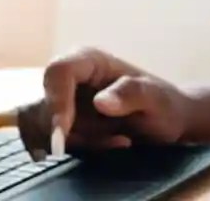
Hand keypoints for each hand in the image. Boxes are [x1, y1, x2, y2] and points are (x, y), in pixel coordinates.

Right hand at [0, 48, 193, 160]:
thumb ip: (132, 94)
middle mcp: (71, 78)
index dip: (55, 101)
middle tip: (112, 141)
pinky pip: (50, 141)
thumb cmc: (164, 105)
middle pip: (44, 105)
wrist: (167, 124)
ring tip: (115, 143)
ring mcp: (64, 101)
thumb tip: (100, 102)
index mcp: (90, 60)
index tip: (62, 132)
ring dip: (76, 143)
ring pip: (43, 127)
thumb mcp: (157, 99)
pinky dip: (75, 150)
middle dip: (69, 132)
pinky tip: (107, 147)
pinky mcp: (61, 123)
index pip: (58, 72)